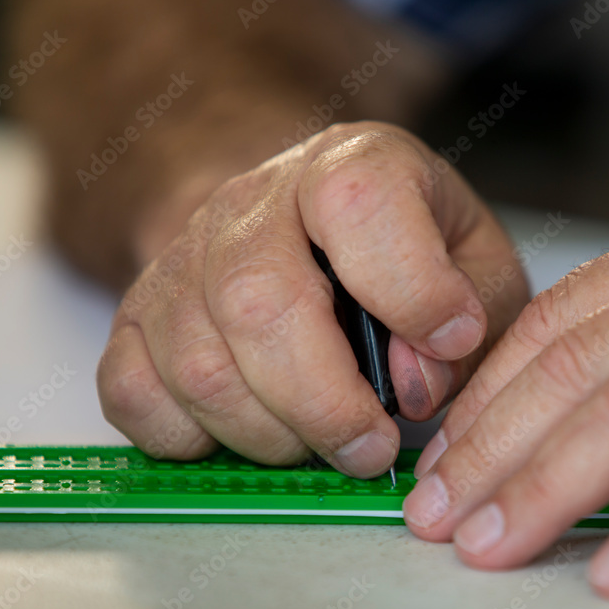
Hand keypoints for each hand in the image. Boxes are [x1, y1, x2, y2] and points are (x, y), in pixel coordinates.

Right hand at [97, 122, 527, 477]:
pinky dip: (192, 438)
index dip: (409, 287)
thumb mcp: (476, 263)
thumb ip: (474, 315)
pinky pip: (133, 392)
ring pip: (198, 365)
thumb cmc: (402, 251)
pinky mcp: (137, 313)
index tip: (451, 340)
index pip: (358, 202)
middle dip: (325, 403)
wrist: (298, 222)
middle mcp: (252, 201)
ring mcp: (183, 256)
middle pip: (258, 303)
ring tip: (317, 439)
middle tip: (372, 445)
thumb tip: (414, 383)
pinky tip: (247, 428)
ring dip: (269, 434)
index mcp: (350, 163)